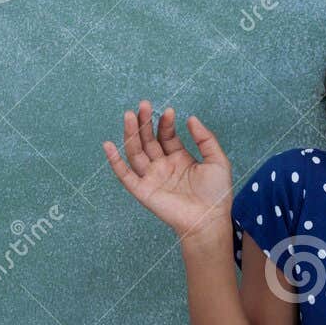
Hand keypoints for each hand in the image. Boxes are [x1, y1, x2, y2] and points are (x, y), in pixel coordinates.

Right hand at [103, 100, 232, 241]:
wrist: (210, 219)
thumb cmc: (216, 193)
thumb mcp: (217, 160)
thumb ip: (205, 138)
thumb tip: (191, 118)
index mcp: (179, 158)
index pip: (166, 135)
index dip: (165, 123)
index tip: (169, 111)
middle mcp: (163, 166)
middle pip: (148, 140)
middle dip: (145, 122)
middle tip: (144, 105)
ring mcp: (152, 177)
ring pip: (136, 152)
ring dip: (131, 134)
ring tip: (129, 115)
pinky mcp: (143, 191)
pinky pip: (125, 175)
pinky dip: (115, 162)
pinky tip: (109, 146)